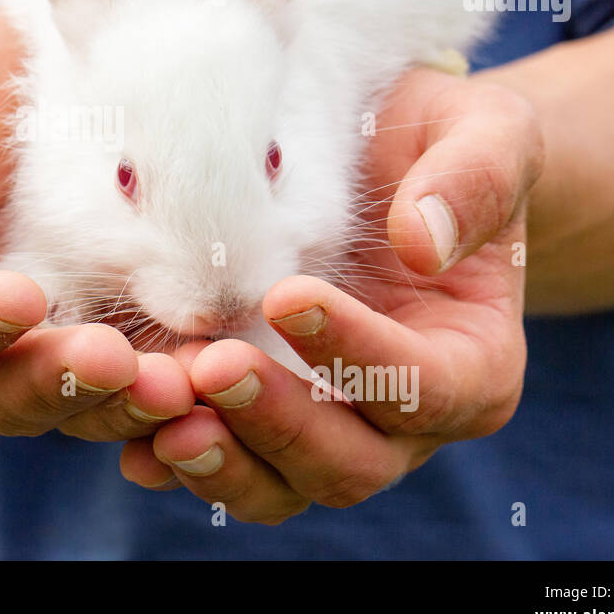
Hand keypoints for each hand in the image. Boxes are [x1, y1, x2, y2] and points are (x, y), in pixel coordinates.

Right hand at [0, 3, 192, 438]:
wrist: (11, 67)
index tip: (16, 296)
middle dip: (57, 384)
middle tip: (114, 362)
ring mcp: (44, 338)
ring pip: (77, 404)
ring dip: (128, 402)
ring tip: (183, 381)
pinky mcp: (114, 322)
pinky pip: (141, 375)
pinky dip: (178, 384)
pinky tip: (224, 366)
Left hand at [119, 67, 543, 522]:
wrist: (374, 157)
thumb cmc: (436, 143)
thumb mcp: (481, 130)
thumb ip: (473, 178)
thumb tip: (422, 242)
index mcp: (470, 363)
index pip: (425, 385)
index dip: (359, 353)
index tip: (288, 296)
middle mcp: (401, 420)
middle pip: (349, 460)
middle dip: (279, 419)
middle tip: (213, 363)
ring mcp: (323, 428)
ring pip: (280, 483)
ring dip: (223, 458)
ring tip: (165, 416)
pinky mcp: (255, 418)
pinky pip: (224, 465)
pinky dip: (175, 460)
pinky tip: (132, 438)